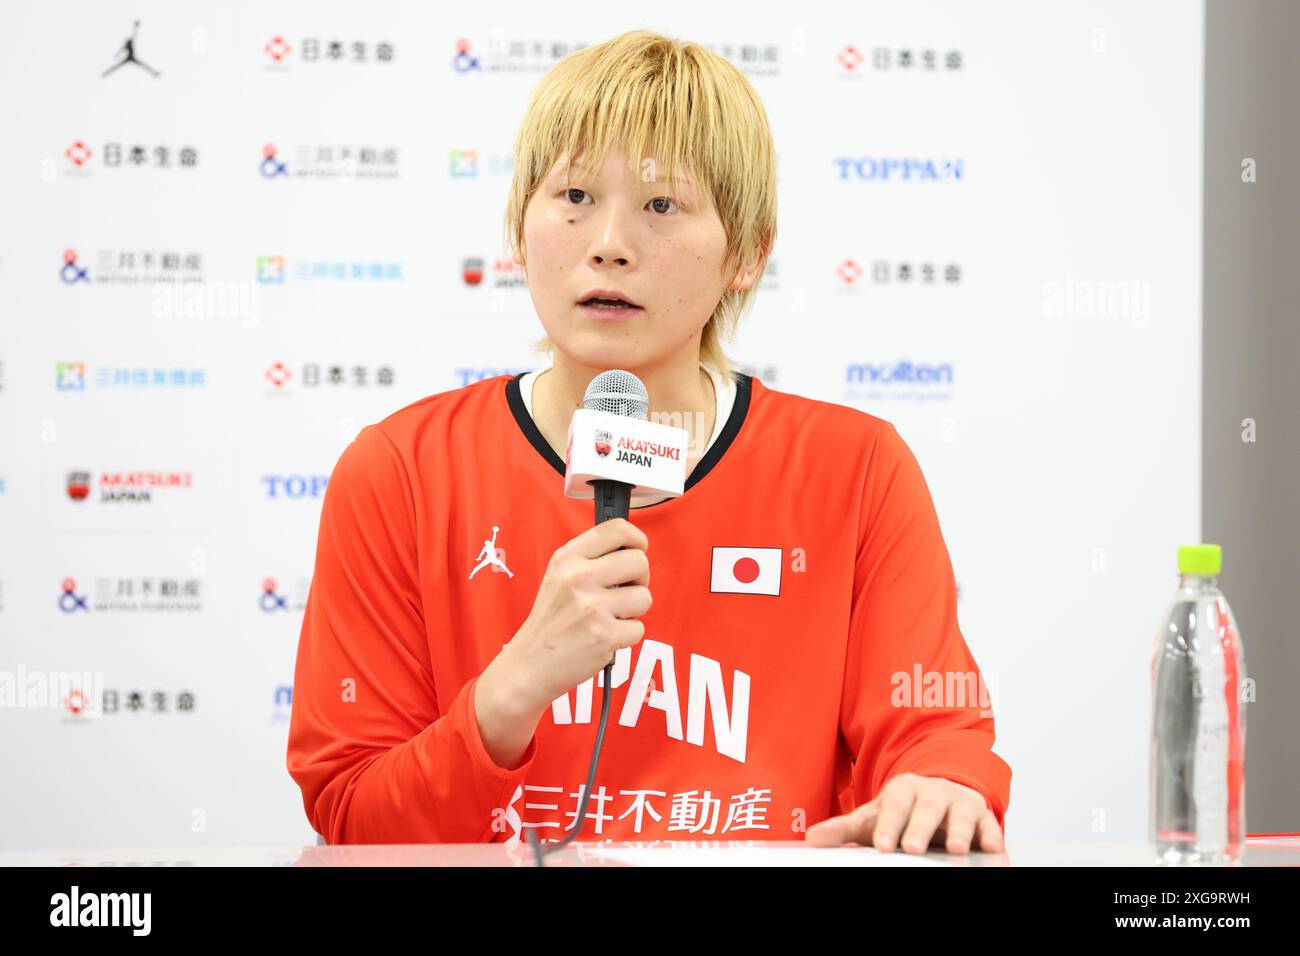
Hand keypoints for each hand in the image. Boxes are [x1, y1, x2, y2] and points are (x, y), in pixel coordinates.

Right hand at [498, 517, 651, 714]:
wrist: (530, 664)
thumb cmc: (551, 620)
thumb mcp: (558, 577)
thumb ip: (590, 559)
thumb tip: (633, 548)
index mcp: (567, 558)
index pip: (616, 529)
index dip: (637, 539)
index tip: (638, 550)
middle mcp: (578, 578)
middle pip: (639, 561)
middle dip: (639, 579)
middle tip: (623, 592)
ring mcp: (592, 607)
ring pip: (644, 596)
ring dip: (633, 610)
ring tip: (609, 617)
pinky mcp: (604, 635)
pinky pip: (638, 628)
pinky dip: (626, 636)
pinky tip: (604, 638)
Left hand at [804, 773, 1003, 854]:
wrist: (940, 791)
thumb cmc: (902, 810)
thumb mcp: (874, 816)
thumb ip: (843, 828)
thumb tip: (810, 839)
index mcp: (903, 790)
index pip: (894, 808)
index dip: (888, 826)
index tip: (882, 846)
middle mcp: (932, 792)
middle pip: (926, 809)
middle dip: (920, 828)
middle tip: (913, 848)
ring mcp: (959, 802)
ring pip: (960, 814)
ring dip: (959, 831)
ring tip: (955, 850)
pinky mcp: (982, 816)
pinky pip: (988, 824)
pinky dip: (991, 835)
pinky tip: (992, 849)